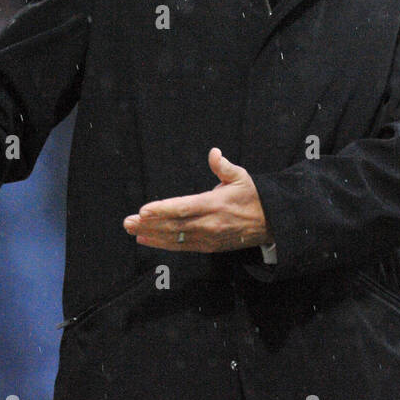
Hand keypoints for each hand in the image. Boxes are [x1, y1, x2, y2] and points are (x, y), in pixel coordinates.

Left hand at [124, 147, 272, 252]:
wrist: (271, 222)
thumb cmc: (253, 196)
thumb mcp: (242, 177)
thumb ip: (224, 167)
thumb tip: (214, 153)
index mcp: (216, 204)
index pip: (184, 208)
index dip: (162, 210)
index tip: (143, 210)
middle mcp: (210, 223)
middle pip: (174, 226)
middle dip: (150, 224)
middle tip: (128, 222)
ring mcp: (209, 237)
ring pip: (176, 238)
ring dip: (152, 235)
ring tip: (132, 230)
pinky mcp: (209, 247)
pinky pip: (182, 247)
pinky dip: (163, 244)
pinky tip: (147, 239)